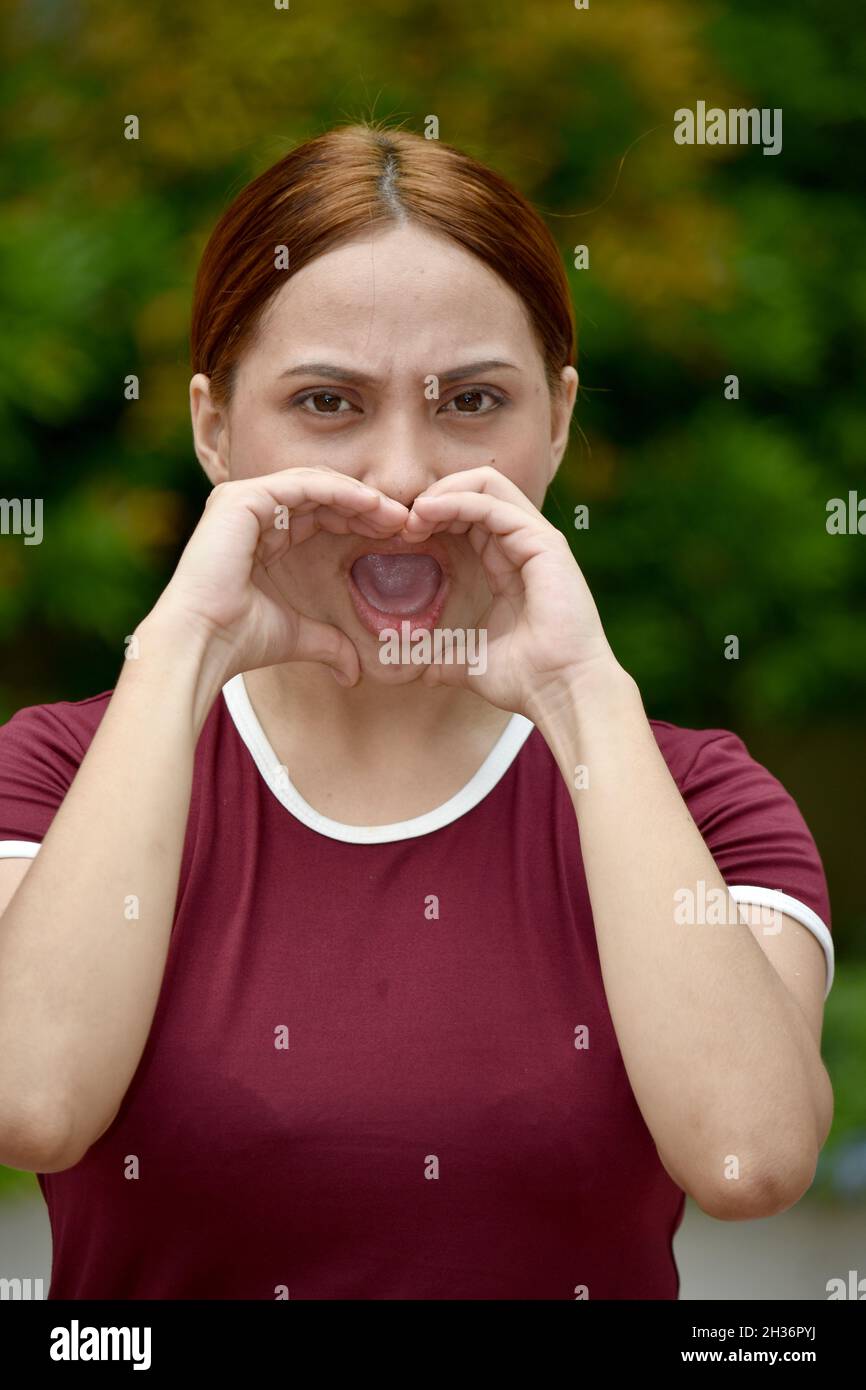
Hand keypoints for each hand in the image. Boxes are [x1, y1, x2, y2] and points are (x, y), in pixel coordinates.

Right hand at [149, 466, 408, 684]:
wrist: (204, 644)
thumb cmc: (242, 641)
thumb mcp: (298, 636)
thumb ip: (328, 643)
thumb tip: (355, 674)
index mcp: (262, 534)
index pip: (321, 514)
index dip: (360, 522)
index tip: (399, 536)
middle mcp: (252, 511)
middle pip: (322, 495)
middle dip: (366, 507)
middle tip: (405, 521)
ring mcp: (244, 500)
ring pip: (316, 485)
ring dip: (360, 497)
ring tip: (396, 514)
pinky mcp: (242, 499)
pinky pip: (303, 485)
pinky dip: (340, 491)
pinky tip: (372, 505)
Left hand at [399, 466, 623, 715]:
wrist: (559, 692)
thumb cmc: (524, 679)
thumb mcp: (471, 662)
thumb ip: (447, 658)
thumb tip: (423, 673)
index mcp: (509, 563)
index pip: (470, 515)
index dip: (434, 517)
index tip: (402, 538)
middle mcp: (524, 544)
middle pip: (477, 488)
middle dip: (434, 497)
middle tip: (403, 524)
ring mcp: (536, 539)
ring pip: (487, 484)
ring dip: (442, 493)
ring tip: (413, 516)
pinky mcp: (543, 542)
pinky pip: (493, 502)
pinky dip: (456, 501)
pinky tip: (427, 515)